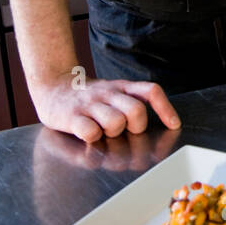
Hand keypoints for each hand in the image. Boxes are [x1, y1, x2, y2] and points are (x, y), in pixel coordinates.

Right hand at [31, 76, 180, 143]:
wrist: (51, 85)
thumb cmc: (87, 96)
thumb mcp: (112, 91)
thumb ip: (130, 102)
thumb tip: (157, 122)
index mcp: (121, 87)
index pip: (150, 91)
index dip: (166, 108)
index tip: (174, 125)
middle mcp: (108, 93)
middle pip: (136, 110)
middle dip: (135, 127)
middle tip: (124, 131)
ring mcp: (90, 104)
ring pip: (115, 122)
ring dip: (113, 133)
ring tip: (103, 132)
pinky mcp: (72, 116)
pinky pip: (90, 132)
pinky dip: (93, 139)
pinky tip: (88, 136)